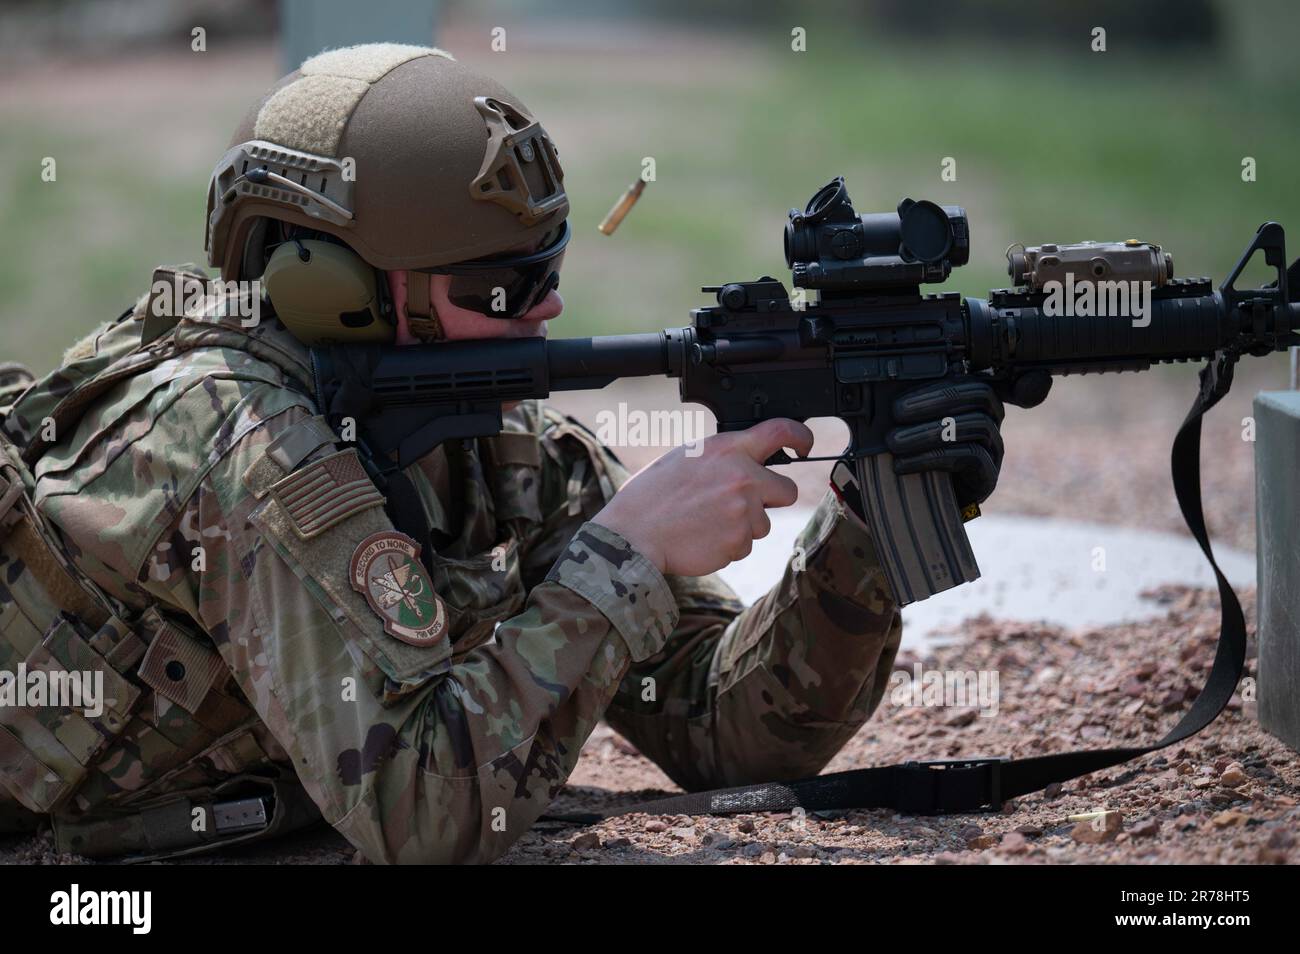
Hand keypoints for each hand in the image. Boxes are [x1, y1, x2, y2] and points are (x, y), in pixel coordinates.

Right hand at [592, 419, 813, 576]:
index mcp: (726, 449)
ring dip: (743, 526)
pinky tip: (702, 537)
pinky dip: (728, 545)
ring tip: (706, 522)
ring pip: (764, 523)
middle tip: (741, 504)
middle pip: (787, 490)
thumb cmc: (651, 497)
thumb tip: (746, 464)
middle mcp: (742, 476)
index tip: (805, 444)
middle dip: (770, 499)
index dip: (801, 436)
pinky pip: (745, 545)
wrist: (634, 534)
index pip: (779, 431)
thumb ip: (723, 459)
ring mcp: (744, 511)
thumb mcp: (686, 458)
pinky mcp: (739, 541)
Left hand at [884, 372, 1050, 507]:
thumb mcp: (909, 426)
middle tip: (896, 413)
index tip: (899, 400)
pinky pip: (970, 456)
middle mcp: (991, 418)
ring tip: (894, 443)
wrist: (922, 498)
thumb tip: (875, 388)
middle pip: (977, 395)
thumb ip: (905, 407)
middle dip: (935, 401)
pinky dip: (933, 457)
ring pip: (973, 425)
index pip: (965, 379)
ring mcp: (994, 447)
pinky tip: (904, 464)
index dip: (935, 386)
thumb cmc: (916, 454)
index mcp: (973, 399)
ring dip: (928, 431)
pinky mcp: (988, 475)